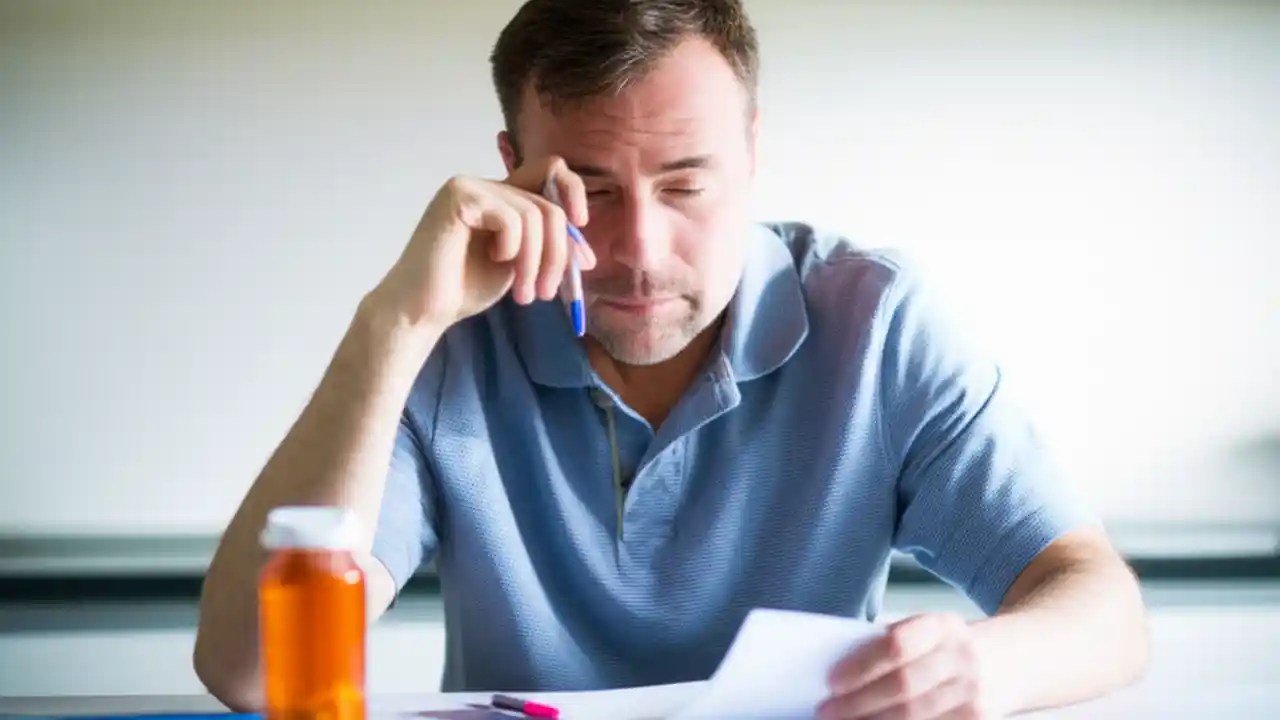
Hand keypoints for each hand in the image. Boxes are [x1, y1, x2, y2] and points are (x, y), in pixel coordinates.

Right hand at [369, 156, 595, 335]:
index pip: (550, 168)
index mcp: (501, 194)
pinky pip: (510, 219)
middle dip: (557, 254)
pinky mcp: (458, 196)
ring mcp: (470, 186)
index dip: (573, 190)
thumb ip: (549, 248)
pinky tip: (494, 261)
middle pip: (549, 204)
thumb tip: (589, 255)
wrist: (426, 308)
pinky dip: (512, 249)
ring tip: (525, 295)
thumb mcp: (522, 265)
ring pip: (534, 216)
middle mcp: (486, 183)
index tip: (580, 224)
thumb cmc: (467, 288)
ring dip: (537, 262)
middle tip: (547, 292)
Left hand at [819, 613, 1001, 719]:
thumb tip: (841, 673)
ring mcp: (974, 694)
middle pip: (904, 686)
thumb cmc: (952, 646)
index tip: (832, 681)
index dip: (863, 665)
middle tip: (827, 711)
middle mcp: (962, 658)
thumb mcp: (932, 631)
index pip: (898, 645)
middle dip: (859, 702)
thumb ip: (895, 645)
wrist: (1019, 659)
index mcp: (944, 626)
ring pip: (916, 715)